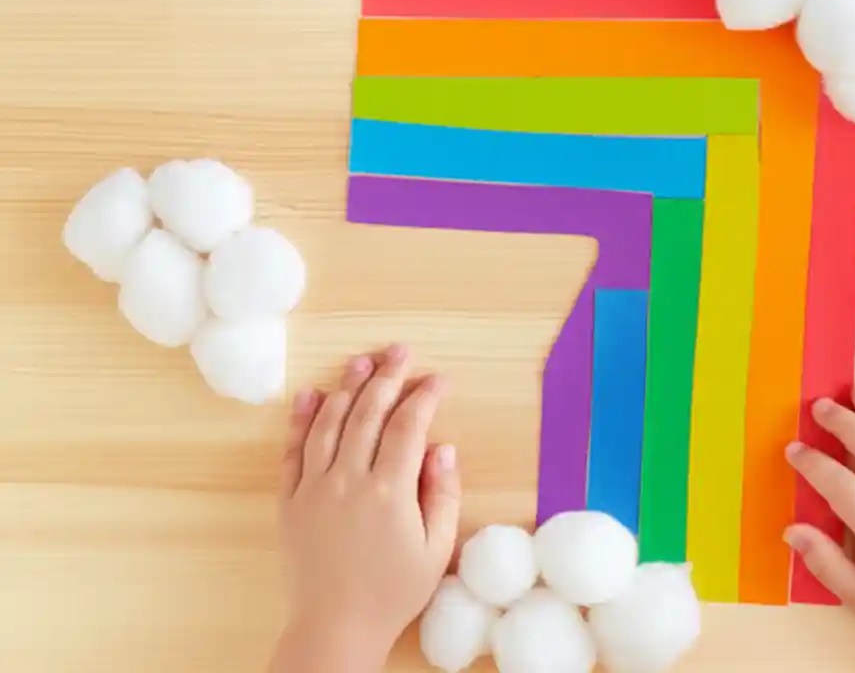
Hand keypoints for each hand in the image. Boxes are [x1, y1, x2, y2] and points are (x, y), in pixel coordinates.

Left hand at [269, 345, 460, 672]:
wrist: (335, 626)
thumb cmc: (393, 593)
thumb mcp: (436, 549)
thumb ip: (443, 495)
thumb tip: (443, 449)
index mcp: (390, 491)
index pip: (409, 426)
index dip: (425, 396)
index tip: (439, 380)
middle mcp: (349, 480)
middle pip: (368, 413)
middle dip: (387, 377)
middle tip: (400, 350)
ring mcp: (315, 487)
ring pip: (329, 423)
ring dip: (346, 387)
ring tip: (361, 362)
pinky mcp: (291, 500)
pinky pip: (293, 451)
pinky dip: (301, 420)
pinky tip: (310, 395)